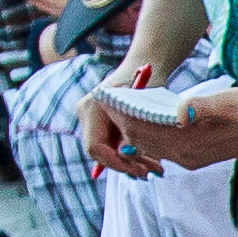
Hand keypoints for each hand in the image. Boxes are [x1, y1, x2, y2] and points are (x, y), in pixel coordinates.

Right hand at [80, 54, 169, 176]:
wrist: (147, 63)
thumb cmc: (150, 83)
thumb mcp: (146, 112)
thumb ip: (138, 137)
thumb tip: (138, 167)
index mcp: (93, 106)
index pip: (95, 147)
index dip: (115, 163)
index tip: (139, 170)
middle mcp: (85, 110)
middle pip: (98, 151)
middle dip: (123, 165)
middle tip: (149, 173)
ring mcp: (89, 115)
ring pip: (104, 150)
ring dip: (126, 162)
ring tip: (151, 169)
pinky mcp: (98, 120)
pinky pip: (108, 143)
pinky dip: (125, 153)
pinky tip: (144, 160)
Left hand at [119, 80, 237, 172]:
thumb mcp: (228, 102)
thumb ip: (203, 107)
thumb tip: (181, 111)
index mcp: (189, 143)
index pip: (144, 131)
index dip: (124, 115)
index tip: (110, 98)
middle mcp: (184, 155)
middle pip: (140, 141)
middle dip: (122, 122)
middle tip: (107, 100)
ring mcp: (187, 158)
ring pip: (148, 145)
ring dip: (132, 128)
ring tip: (119, 107)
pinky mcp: (191, 155)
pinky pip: (159, 147)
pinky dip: (146, 134)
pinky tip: (142, 119)